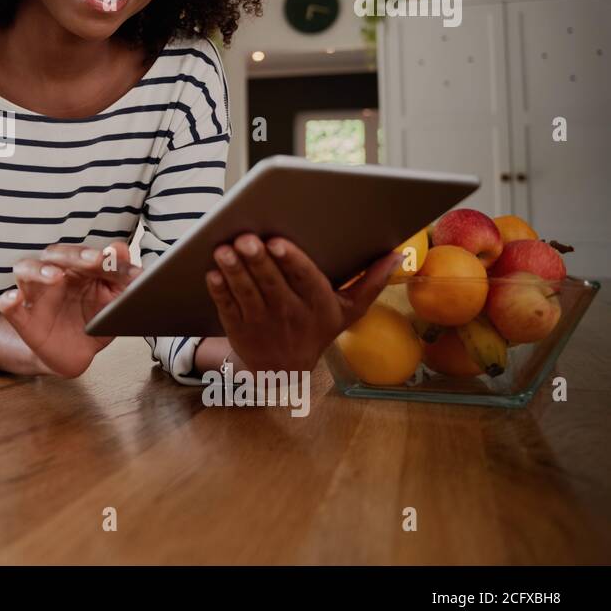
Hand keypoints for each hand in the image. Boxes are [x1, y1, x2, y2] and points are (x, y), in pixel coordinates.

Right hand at [0, 241, 140, 376]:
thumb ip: (119, 277)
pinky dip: (9, 300)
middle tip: (93, 260)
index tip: (116, 260)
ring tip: (55, 276)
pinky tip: (14, 298)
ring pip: (26, 270)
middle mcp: (54, 275)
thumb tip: (120, 249)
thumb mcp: (113, 302)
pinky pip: (9, 306)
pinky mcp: (24, 319)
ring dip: (39, 270)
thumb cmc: (93, 321)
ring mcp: (36, 295)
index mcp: (78, 269)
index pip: (85, 254)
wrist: (77, 354)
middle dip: (74, 256)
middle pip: (56, 255)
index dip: (102, 257)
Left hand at [204, 234, 399, 373]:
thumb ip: (371, 282)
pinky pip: (226, 307)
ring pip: (246, 293)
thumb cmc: (317, 328)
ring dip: (234, 271)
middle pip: (272, 284)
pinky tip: (212, 273)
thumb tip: (399, 254)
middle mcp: (290, 315)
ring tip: (223, 250)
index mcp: (319, 306)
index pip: (306, 280)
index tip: (278, 243)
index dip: (292, 262)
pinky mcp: (238, 328)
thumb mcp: (349, 311)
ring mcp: (262, 323)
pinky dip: (218, 291)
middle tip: (245, 239)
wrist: (284, 371)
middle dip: (258, 261)